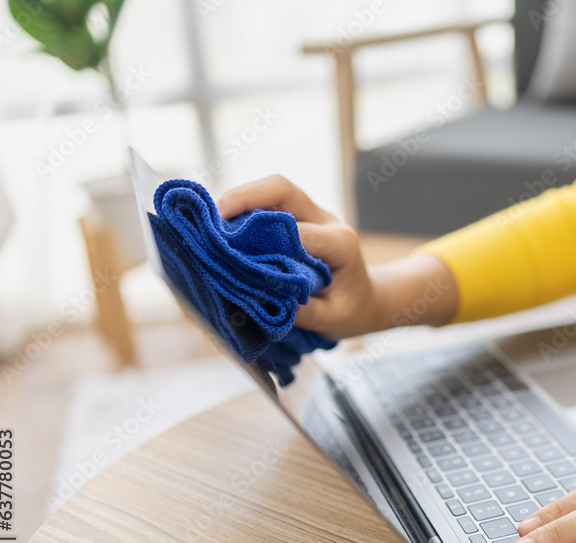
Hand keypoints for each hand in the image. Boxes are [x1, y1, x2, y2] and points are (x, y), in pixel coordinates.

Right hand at [217, 175, 457, 338]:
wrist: (368, 299)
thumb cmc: (353, 310)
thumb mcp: (336, 319)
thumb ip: (306, 313)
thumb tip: (264, 302)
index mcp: (340, 243)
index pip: (299, 231)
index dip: (264, 236)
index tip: (232, 249)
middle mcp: (325, 221)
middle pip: (282, 189)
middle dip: (243, 196)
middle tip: (211, 215)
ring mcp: (310, 215)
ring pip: (271, 191)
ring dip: (237, 200)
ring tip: (207, 220)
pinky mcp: (296, 218)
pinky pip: (266, 203)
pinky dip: (240, 210)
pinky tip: (219, 226)